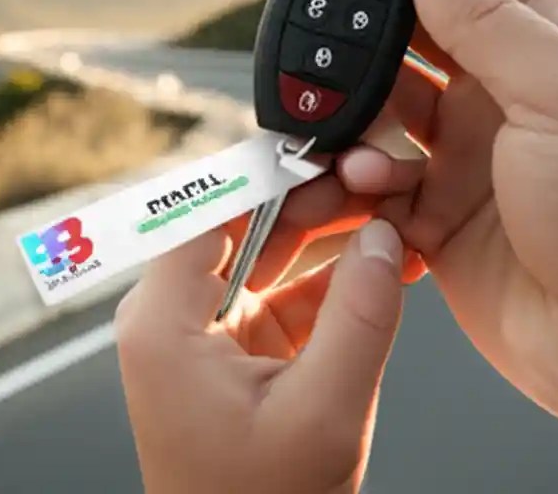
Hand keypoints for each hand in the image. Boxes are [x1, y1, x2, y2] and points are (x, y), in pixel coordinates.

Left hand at [114, 175, 414, 493]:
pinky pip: (286, 294)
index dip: (274, 169)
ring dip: (333, 234)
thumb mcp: (321, 411)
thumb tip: (385, 238)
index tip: (330, 147)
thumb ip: (360, 318)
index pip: (211, 208)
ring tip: (394, 210)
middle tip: (380, 178)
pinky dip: (335, 280)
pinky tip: (385, 261)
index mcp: (163, 323)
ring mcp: (205, 335)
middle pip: (245, 224)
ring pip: (270, 254)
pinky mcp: (237, 353)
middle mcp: (172, 319)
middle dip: (318, 198)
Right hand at [259, 0, 557, 431]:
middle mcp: (510, 92)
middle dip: (354, 6)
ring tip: (317, 110)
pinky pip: (376, 181)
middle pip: (415, 26)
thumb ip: (491, 23)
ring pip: (383, 105)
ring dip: (346, 104)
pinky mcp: (440, 216)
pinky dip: (356, 178)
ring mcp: (472, 155)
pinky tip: (357, 183)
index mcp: (557, 44)